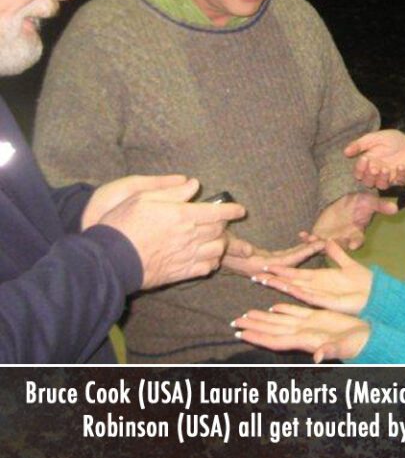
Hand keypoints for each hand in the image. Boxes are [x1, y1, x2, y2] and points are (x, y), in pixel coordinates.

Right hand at [95, 178, 245, 288]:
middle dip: (225, 225)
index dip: (232, 210)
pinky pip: (206, 268)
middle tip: (222, 221)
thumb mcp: (142, 196)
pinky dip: (212, 262)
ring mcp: (186, 256)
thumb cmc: (122, 224)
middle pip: (219, 230)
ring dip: (220, 243)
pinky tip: (207, 257)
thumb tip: (193, 184)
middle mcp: (189, 236)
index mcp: (183, 215)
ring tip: (216, 239)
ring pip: (217, 250)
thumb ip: (172, 191)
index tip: (240, 210)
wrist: (110, 260)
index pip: (218, 212)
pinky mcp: (180, 273)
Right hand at [221, 231, 324, 277]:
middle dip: (309, 252)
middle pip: (293, 261)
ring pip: (290, 259)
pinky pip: (284, 257)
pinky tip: (304, 243)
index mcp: (258, 264)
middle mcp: (264, 267)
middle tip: (328, 241)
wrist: (207, 247)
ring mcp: (265, 264)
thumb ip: (238, 248)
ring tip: (321, 241)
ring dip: (304, 251)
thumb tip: (249, 251)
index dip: (304, 253)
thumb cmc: (216, 244)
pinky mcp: (264, 260)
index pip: (287, 261)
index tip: (320, 245)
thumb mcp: (226, 244)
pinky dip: (294, 250)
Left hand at [233, 303, 369, 362]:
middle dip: (253, 327)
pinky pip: (295, 314)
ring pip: (280, 322)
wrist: (371, 338)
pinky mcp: (317, 319)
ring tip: (246, 315)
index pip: (276, 340)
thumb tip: (318, 358)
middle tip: (234, 323)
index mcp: (307, 339)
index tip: (241, 334)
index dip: (258, 337)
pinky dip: (283, 310)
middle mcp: (304, 334)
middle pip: (272, 330)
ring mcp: (309, 327)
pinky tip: (273, 308)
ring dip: (263, 318)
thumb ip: (331, 351)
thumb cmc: (360, 344)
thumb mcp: (346, 347)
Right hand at [255, 239, 372, 314]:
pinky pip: (309, 295)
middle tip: (254, 273)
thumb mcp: (347, 261)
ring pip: (295, 288)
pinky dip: (296, 291)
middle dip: (273, 277)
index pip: (296, 272)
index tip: (267, 263)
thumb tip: (325, 239)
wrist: (377, 293)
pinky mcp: (327, 300)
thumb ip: (336, 251)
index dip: (282, 268)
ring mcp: (320, 293)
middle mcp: (316, 286)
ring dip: (279, 284)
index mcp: (320, 277)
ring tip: (262, 279)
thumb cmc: (363, 282)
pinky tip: (285, 287)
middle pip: (290, 280)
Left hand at [305, 192, 396, 249]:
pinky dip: (306, 238)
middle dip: (332, 246)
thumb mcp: (369, 202)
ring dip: (317, 244)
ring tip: (311, 240)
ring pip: (323, 246)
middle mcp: (343, 240)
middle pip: (338, 246)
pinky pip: (312, 240)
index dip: (356, 243)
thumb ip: (380, 206)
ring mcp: (330, 239)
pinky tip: (301, 235)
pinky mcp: (319, 236)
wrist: (345, 203)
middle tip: (326, 245)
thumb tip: (395, 208)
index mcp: (356, 234)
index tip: (354, 246)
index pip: (357, 240)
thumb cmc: (359, 204)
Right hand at [344, 129, 404, 188]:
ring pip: (382, 185)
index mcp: (369, 163)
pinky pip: (400, 182)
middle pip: (368, 182)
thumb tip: (345, 152)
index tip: (364, 159)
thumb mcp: (375, 138)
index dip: (360, 168)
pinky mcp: (402, 179)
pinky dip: (400, 175)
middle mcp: (377, 173)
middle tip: (374, 167)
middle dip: (370, 176)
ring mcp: (390, 177)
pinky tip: (401, 166)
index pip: (359, 172)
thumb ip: (360, 144)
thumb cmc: (392, 140)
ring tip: (386, 169)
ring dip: (382, 179)